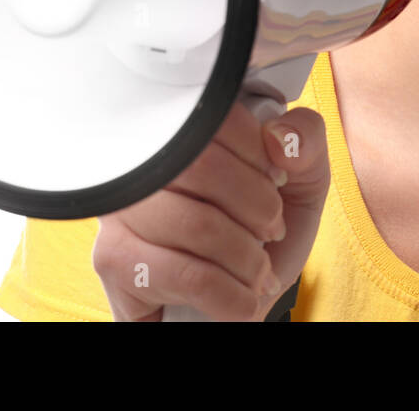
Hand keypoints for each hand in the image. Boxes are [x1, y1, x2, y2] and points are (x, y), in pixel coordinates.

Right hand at [91, 98, 329, 320]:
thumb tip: (279, 137)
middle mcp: (141, 159)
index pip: (218, 117)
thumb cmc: (262, 232)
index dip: (261, 156)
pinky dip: (233, 296)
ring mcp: (120, 210)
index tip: (277, 184)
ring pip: (197, 224)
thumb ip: (304, 142)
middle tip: (271, 232)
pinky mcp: (114, 259)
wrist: (235, 300)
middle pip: (204, 167)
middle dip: (259, 209)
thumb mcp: (299, 180)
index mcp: (185, 129)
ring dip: (248, 259)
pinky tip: (241, 301)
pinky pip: (187, 274)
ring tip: (258, 271)